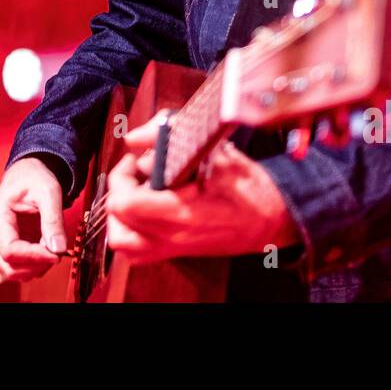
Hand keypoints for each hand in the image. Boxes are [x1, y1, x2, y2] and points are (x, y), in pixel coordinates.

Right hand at [0, 157, 68, 285]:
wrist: (28, 172)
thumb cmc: (34, 177)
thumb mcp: (48, 192)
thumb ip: (53, 220)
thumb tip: (58, 248)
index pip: (10, 251)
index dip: (35, 257)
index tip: (57, 253)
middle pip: (8, 266)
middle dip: (35, 266)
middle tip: (57, 253)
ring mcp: (0, 241)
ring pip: (13, 270)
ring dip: (37, 267)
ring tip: (54, 247)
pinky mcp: (10, 245)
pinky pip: (20, 265)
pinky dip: (36, 264)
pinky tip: (48, 248)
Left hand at [106, 114, 301, 264]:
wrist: (271, 218)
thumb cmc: (247, 187)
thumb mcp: (216, 152)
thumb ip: (172, 138)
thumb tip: (135, 137)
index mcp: (183, 214)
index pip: (128, 205)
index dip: (123, 176)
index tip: (137, 158)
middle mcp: (173, 238)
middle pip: (118, 225)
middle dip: (119, 191)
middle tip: (135, 171)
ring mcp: (172, 249)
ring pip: (123, 242)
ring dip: (121, 215)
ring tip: (137, 191)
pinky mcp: (173, 252)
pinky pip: (136, 252)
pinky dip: (129, 231)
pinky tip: (144, 209)